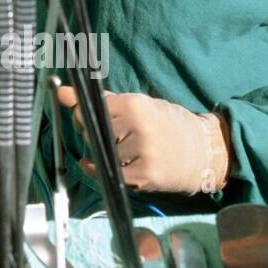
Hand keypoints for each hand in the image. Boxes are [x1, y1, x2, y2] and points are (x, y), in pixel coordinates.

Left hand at [56, 87, 231, 194]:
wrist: (206, 151)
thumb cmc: (168, 125)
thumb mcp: (139, 106)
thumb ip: (101, 101)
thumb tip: (62, 92)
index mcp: (135, 104)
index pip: (92, 109)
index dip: (86, 115)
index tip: (92, 118)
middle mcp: (139, 126)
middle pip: (94, 132)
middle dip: (96, 134)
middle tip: (115, 136)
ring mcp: (143, 152)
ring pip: (103, 154)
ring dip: (106, 154)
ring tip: (126, 150)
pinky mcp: (147, 175)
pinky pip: (112, 174)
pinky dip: (104, 171)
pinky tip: (115, 165)